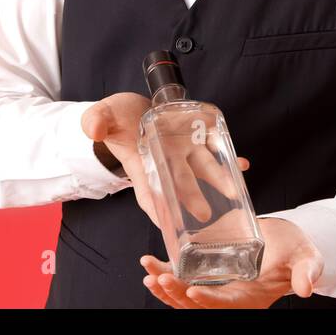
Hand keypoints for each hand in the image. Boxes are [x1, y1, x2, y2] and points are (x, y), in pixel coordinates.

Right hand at [82, 93, 249, 228]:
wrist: (131, 107)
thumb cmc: (114, 118)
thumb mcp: (101, 115)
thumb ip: (96, 120)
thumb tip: (93, 129)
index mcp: (141, 165)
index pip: (148, 191)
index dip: (157, 209)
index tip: (167, 226)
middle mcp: (165, 162)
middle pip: (179, 184)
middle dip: (191, 199)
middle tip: (204, 215)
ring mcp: (182, 150)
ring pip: (202, 168)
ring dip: (218, 180)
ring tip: (234, 190)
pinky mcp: (194, 137)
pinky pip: (214, 148)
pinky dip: (228, 157)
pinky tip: (242, 163)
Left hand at [140, 215, 323, 308]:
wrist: (280, 239)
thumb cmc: (295, 251)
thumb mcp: (305, 257)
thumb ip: (307, 271)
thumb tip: (306, 288)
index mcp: (250, 298)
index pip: (226, 304)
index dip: (208, 301)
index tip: (192, 290)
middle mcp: (228, 296)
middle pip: (198, 304)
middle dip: (177, 294)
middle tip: (161, 279)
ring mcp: (213, 285)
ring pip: (184, 295)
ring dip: (164, 288)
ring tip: (149, 274)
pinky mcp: (203, 271)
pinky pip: (179, 279)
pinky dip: (162, 274)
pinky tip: (149, 266)